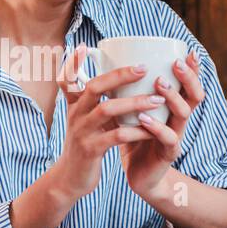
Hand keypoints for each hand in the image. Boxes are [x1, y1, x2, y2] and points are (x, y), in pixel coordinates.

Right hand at [48, 44, 156, 200]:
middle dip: (119, 76)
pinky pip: (116, 136)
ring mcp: (82, 132)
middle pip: (94, 87)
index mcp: (75, 105)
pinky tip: (151, 129)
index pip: (69, 78)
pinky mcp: (91, 150)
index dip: (74, 63)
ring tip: (157, 100)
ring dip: (134, 103)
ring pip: (107, 110)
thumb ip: (91, 99)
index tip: (85, 47)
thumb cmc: (85, 144)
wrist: (71, 179)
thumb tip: (104, 77)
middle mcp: (75, 115)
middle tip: (143, 68)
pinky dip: (135, 131)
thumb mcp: (82, 119)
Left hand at [120, 51, 204, 198]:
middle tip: (176, 63)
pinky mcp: (168, 154)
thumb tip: (99, 67)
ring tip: (160, 83)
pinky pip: (168, 139)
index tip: (188, 51)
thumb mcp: (126, 112)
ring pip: (184, 114)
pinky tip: (144, 119)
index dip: (191, 68)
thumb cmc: (132, 139)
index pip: (187, 84)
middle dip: (188, 78)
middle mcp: (178, 119)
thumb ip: (120, 92)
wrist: (138, 176)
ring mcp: (175, 136)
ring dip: (172, 97)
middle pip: (194, 95)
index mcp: (171, 107)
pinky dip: (157, 127)